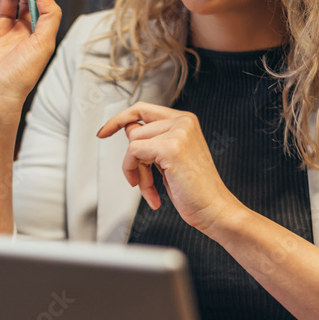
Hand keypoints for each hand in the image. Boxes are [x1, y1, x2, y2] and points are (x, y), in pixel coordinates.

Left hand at [97, 102, 241, 235]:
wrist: (214, 210)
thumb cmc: (195, 191)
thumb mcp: (168, 159)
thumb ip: (151, 141)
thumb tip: (127, 129)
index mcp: (185, 121)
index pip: (143, 109)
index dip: (120, 119)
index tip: (103, 132)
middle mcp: (183, 122)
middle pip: (134, 130)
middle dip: (134, 160)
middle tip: (144, 182)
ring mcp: (178, 132)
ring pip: (132, 142)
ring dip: (136, 171)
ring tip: (151, 189)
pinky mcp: (171, 147)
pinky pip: (133, 152)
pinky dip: (135, 173)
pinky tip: (150, 193)